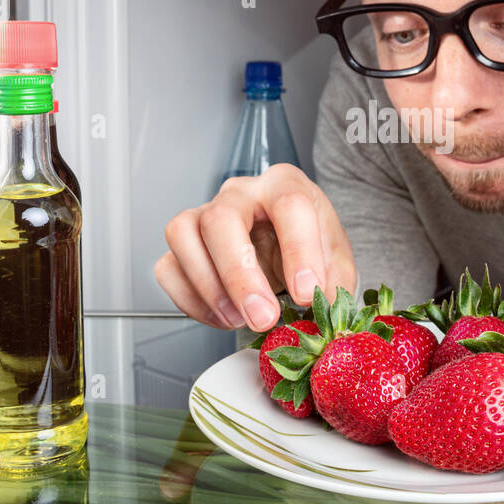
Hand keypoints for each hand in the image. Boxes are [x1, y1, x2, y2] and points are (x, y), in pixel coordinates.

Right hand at [154, 163, 356, 331]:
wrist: (287, 243)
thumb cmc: (309, 242)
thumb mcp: (335, 257)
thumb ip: (335, 280)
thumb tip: (325, 306)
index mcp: (284, 184)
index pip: (289, 204)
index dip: (298, 251)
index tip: (306, 294)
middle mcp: (240, 193)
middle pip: (221, 218)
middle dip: (239, 275)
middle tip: (263, 317)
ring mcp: (205, 213)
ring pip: (183, 234)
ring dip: (209, 288)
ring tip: (240, 319)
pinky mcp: (184, 242)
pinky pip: (168, 267)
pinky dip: (191, 300)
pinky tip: (223, 316)